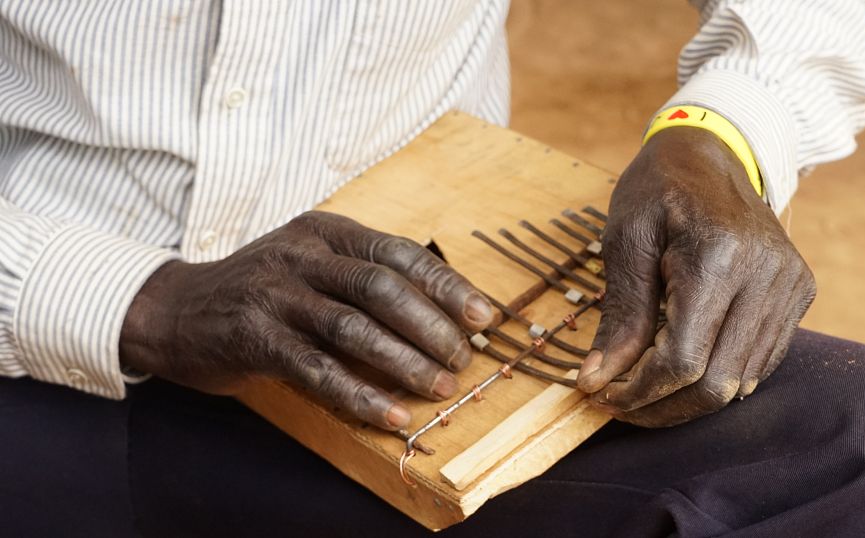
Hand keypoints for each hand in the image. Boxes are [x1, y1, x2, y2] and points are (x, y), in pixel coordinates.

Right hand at [120, 211, 493, 430]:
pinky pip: (318, 370)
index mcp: (325, 231)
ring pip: (354, 328)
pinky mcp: (255, 337)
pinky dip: (359, 394)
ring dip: (405, 361)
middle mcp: (301, 255)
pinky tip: (391, 414)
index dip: (446, 285)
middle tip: (462, 359)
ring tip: (439, 387)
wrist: (175, 309)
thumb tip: (444, 313)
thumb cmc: (263, 290)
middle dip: (432, 326)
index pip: (399, 253)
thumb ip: (364, 278)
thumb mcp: (312, 264)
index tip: (483, 316)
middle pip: (382, 287)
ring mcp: (275, 294)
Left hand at [576, 127, 815, 426]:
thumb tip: (595, 382)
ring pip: (742, 382)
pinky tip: (683, 366)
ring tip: (643, 387)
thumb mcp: (624, 242)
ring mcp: (790, 284)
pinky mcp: (799, 292)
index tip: (601, 396)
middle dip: (663, 408)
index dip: (639, 392)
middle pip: (718, 383)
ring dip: (688, 399)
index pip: (683, 360)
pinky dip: (719, 375)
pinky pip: (761, 361)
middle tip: (620, 404)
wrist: (712, 154)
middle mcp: (767, 274)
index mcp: (719, 256)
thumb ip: (620, 317)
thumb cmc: (657, 192)